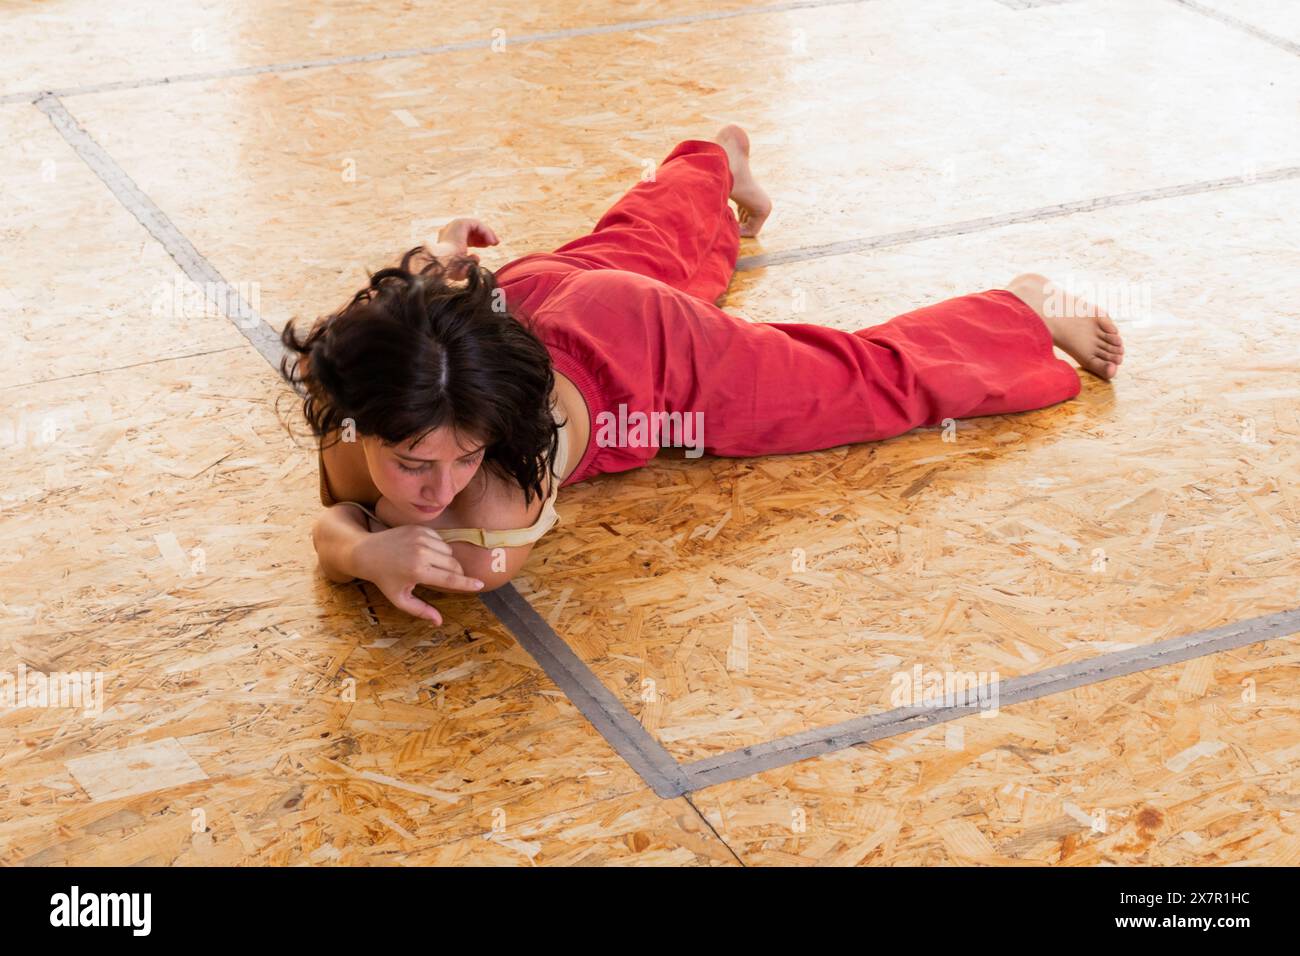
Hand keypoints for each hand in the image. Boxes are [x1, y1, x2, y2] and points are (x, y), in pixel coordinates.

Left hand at [352, 523, 484, 624]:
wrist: (366, 552)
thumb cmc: (384, 578)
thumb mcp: (399, 598)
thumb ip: (420, 610)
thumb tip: (439, 622)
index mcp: (417, 572)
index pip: (449, 579)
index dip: (466, 583)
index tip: (480, 585)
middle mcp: (421, 553)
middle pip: (453, 565)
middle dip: (457, 574)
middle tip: (449, 580)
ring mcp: (421, 538)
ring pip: (449, 551)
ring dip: (447, 561)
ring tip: (433, 567)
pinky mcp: (420, 529)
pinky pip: (441, 540)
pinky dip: (439, 548)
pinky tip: (427, 554)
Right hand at [426, 218, 498, 277]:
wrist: (443, 263)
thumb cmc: (450, 269)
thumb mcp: (462, 270)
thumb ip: (469, 263)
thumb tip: (476, 257)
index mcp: (448, 240)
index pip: (465, 236)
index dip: (478, 240)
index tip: (488, 246)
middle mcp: (449, 230)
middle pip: (471, 230)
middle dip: (484, 235)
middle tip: (495, 243)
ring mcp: (454, 225)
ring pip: (475, 225)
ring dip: (487, 233)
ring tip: (495, 243)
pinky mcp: (461, 223)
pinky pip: (477, 224)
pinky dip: (486, 232)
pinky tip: (491, 241)